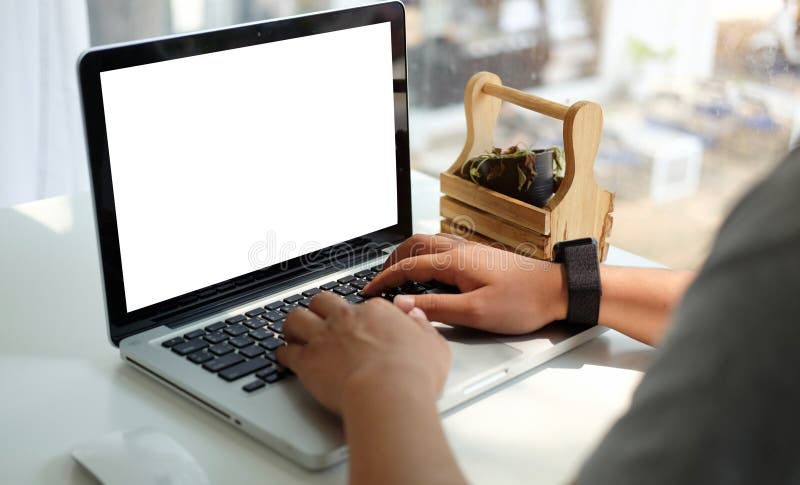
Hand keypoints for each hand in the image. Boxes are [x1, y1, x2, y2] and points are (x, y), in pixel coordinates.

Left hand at [276, 291, 450, 414]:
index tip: (360, 326)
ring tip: (295, 333)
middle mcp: (347, 318)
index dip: (360, 316)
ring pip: (296, 318)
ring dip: (294, 325)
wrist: (388, 392)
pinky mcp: (306, 361)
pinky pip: (285, 351)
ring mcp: (324, 338)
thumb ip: (422, 325)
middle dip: (320, 310)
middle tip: (321, 320)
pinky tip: (285, 358)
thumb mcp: (434, 344)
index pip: (363, 305)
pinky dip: (283, 354)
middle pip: (323, 302)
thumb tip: (414, 313)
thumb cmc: (413, 373)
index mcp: (377, 312)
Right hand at [363, 234, 566, 334]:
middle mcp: (460, 249)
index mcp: (454, 261)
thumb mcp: (474, 312)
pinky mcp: (481, 256)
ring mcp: (471, 250)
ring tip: (398, 273)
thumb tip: (401, 305)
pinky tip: (429, 269)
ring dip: (408, 255)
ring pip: (429, 244)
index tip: (369, 292)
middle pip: (414, 245)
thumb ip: (435, 307)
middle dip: (392, 261)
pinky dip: (425, 256)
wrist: (558, 290)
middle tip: (379, 280)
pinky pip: (442, 248)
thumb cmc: (522, 302)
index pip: (407, 266)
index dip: (384, 280)